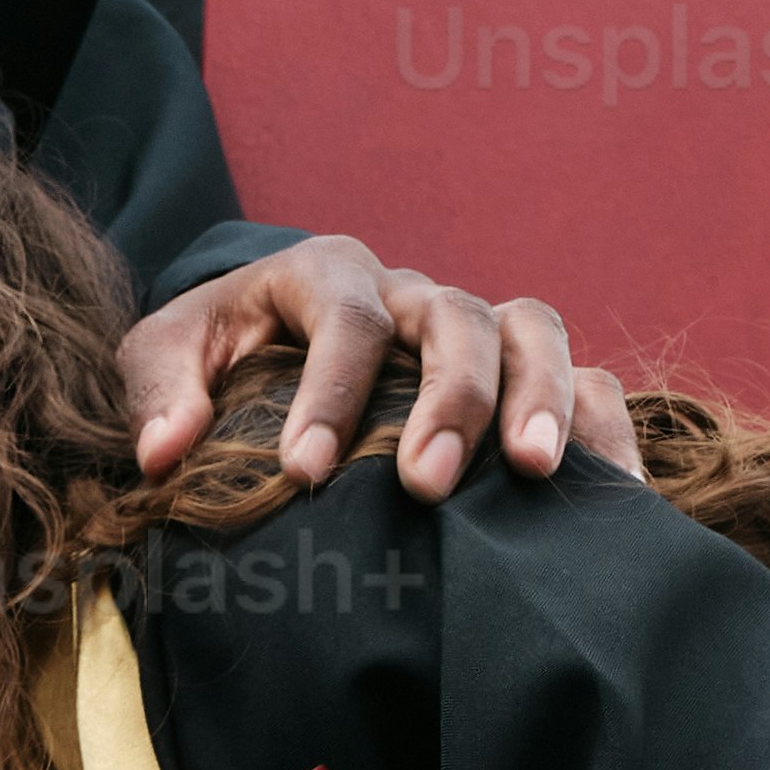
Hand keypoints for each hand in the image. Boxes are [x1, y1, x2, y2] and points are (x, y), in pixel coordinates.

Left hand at [120, 239, 627, 503]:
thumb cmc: (217, 355)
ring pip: (533, 331)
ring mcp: (475, 327)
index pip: (346, 320)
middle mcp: (412, 292)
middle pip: (456, 318)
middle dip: (448, 398)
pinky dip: (602, 429)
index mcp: (327, 274)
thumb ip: (158, 391)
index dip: (330, 394)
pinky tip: (611, 495)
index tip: (305, 474)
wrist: (262, 348)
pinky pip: (586, 379)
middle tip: (425, 483)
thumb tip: (166, 451)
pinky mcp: (522, 373)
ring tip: (532, 472)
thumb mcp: (165, 355)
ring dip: (540, 399)